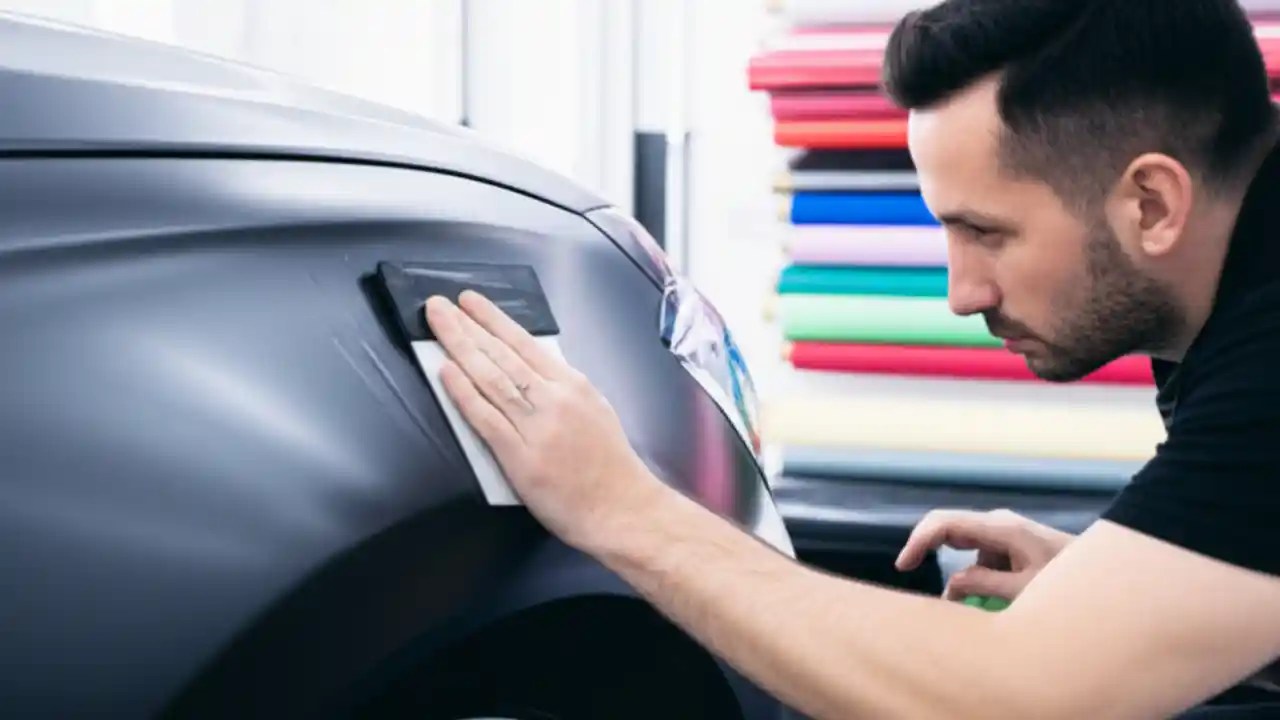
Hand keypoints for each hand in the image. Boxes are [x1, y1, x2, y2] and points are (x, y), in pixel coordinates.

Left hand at [423, 291, 666, 550]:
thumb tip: (530, 367)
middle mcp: (554, 399)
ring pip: (491, 379)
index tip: (470, 301)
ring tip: (437, 327)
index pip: (525, 343)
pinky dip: (464, 393)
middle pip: (502, 355)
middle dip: (467, 326)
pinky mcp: (521, 458)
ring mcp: (536, 427)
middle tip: (439, 305)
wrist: (622, 508)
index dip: (494, 320)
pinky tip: (447, 372)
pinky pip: (486, 418)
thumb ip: (563, 388)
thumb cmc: (609, 464)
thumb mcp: (595, 409)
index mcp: (573, 384)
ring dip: (460, 349)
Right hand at [895, 509, 1074, 601]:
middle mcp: (998, 523)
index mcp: (1001, 528)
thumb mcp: (1025, 591)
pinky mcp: (1010, 542)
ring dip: (959, 574)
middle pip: (948, 527)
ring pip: (963, 546)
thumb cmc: (1069, 581)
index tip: (904, 566)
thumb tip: (951, 585)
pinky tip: (989, 597)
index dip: (919, 541)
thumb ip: (983, 585)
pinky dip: (975, 576)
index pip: (946, 524)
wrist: (1106, 575)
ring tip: (968, 605)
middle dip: (927, 550)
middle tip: (914, 575)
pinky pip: (980, 555)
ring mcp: (1004, 531)